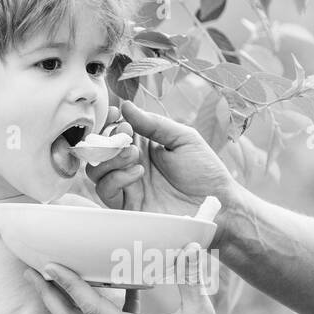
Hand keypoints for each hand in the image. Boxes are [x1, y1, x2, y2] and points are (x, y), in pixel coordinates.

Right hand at [88, 100, 238, 223]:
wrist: (218, 206)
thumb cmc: (205, 171)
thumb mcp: (183, 138)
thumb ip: (154, 124)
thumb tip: (126, 106)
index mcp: (143, 146)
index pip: (113, 131)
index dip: (109, 121)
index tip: (117, 114)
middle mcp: (130, 165)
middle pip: (98, 150)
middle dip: (106, 138)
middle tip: (126, 135)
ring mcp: (128, 186)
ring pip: (95, 170)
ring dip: (110, 158)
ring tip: (134, 155)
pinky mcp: (128, 207)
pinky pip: (106, 191)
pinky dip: (116, 178)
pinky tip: (138, 173)